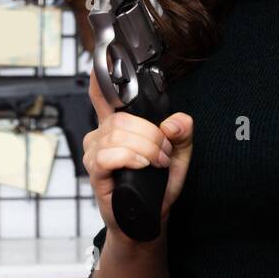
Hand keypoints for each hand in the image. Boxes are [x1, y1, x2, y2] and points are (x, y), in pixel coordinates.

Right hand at [82, 70, 193, 244]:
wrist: (149, 219)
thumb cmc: (157, 185)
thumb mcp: (180, 155)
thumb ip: (183, 133)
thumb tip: (176, 122)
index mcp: (119, 124)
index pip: (104, 94)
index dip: (100, 77)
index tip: (101, 58)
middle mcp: (102, 133)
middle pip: (124, 117)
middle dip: (152, 134)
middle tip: (163, 153)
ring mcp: (95, 152)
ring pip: (119, 134)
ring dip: (146, 148)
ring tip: (155, 163)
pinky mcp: (94, 171)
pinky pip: (108, 154)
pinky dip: (130, 157)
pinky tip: (141, 165)